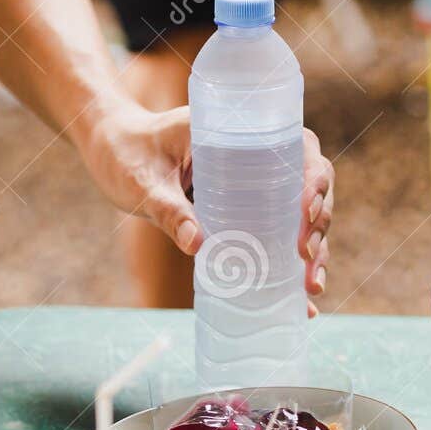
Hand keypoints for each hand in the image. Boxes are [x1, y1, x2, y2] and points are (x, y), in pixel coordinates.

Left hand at [77, 101, 334, 313]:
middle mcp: (256, 155)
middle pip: (309, 184)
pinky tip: (301, 298)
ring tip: (311, 288)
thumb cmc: (125, 153)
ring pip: (301, 213)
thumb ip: (167, 208)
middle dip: (319, 222)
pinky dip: (293, 264)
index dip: (313, 178)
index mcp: (240, 131)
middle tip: (306, 256)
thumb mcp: (144, 180)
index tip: (305, 209)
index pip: (297, 147)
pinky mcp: (243, 211)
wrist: (111, 152)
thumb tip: (197, 244)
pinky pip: (278, 233)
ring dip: (315, 249)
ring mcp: (253, 184)